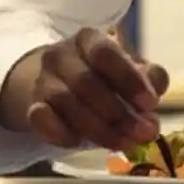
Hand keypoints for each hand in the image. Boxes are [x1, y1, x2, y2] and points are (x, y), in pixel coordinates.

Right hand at [24, 27, 168, 150]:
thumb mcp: (129, 71)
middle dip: (118, 112)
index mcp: (89, 40)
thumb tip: (152, 109)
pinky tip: (81, 143)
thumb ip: (148, 81)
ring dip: (98, 128)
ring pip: (67, 103)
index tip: (150, 104)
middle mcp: (61, 56)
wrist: (54, 85)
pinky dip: (61, 133)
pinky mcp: (31, 107)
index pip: (105, 53)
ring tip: (123, 144)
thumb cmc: (101, 77)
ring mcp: (42, 81)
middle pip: (86, 82)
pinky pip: (42, 120)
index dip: (129, 79)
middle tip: (143, 133)